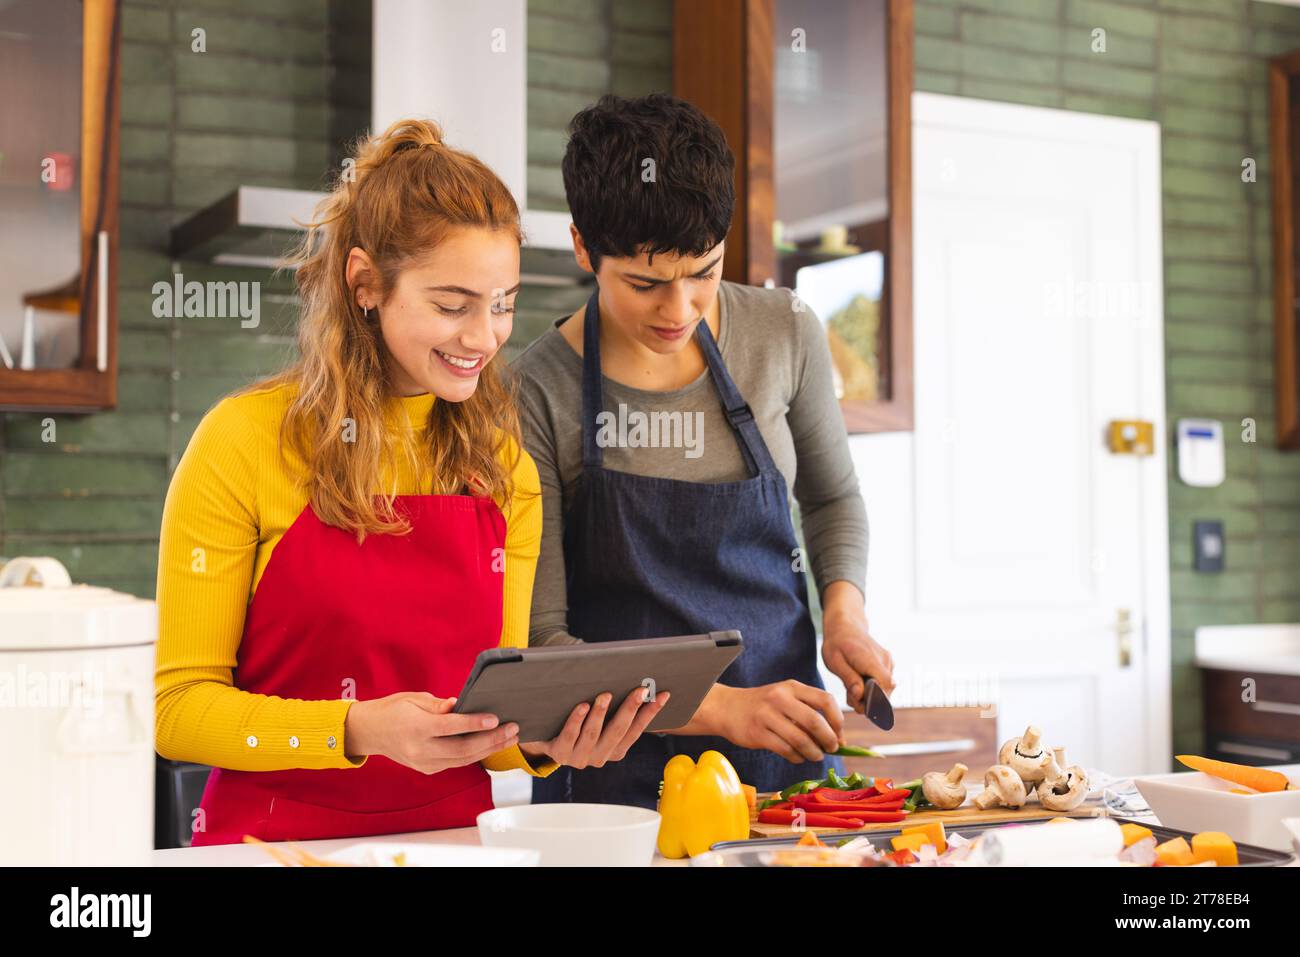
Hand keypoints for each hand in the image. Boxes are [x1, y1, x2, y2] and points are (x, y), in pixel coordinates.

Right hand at [343, 692, 518, 774]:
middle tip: (513, 729)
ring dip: (489, 749)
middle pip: (462, 749)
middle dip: (491, 740)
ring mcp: (424, 763)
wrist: (370, 732)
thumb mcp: (414, 699)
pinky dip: (476, 755)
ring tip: (510, 738)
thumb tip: (461, 704)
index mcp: (415, 728)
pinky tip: (492, 745)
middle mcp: (420, 750)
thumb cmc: (393, 709)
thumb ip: (438, 705)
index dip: (474, 724)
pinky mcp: (427, 768)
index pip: (451, 727)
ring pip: (463, 760)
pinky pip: (456, 763)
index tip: (495, 719)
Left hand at [520, 687, 668, 768]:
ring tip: (606, 695)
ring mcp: (579, 757)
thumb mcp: (600, 721)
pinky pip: (570, 735)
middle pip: (618, 731)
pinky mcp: (559, 753)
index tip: (662, 694)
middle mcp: (600, 757)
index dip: (651, 712)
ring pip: (594, 734)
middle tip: (640, 689)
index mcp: (615, 751)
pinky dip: (577, 720)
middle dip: (631, 708)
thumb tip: (640, 686)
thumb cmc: (580, 725)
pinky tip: (582, 705)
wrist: (545, 740)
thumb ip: (617, 709)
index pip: (637, 730)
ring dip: (601, 713)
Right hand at [712, 681, 842, 762]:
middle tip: (832, 749)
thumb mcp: (785, 697)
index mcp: (792, 687)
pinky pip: (785, 750)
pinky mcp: (757, 733)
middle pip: (815, 721)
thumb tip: (837, 737)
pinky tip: (798, 757)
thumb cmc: (763, 705)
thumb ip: (808, 711)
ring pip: (800, 739)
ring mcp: (767, 715)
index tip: (840, 734)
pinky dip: (797, 757)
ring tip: (816, 756)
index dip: (838, 720)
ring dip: (813, 752)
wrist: (727, 707)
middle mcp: (780, 698)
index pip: (825, 700)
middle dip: (829, 739)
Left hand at [821, 580, 894, 712]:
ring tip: (852, 688)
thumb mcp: (834, 662)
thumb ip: (849, 679)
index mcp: (869, 658)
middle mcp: (884, 660)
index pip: (884, 684)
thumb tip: (861, 695)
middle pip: (886, 691)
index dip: (875, 699)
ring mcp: (889, 662)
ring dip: (870, 696)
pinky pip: (884, 684)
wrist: (845, 626)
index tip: (858, 703)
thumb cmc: (837, 644)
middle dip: (869, 701)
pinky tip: (859, 684)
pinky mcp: (889, 665)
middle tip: (850, 697)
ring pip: (885, 690)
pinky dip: (872, 689)